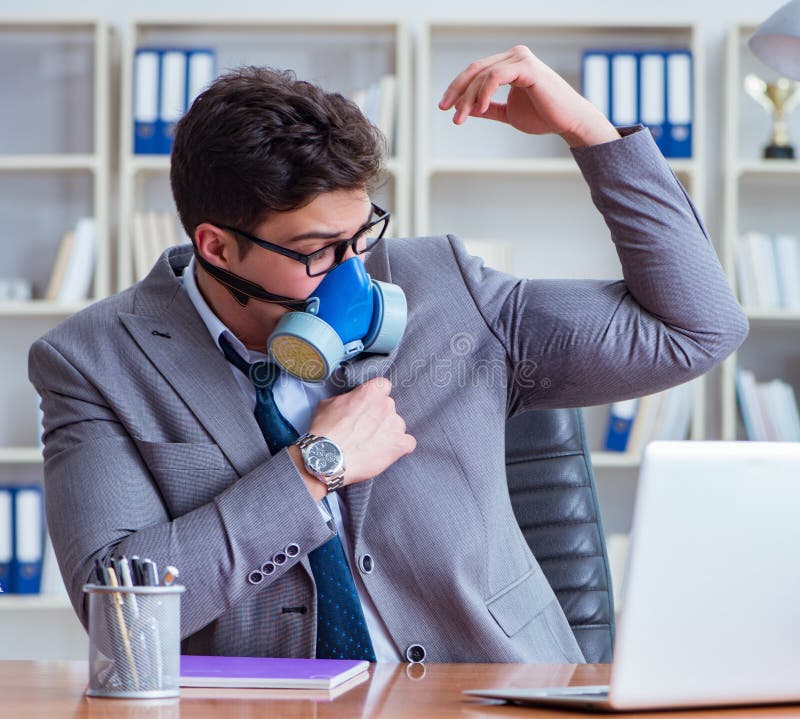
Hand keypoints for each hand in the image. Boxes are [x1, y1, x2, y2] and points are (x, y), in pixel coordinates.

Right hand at [307, 377, 415, 486]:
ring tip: (371, 445)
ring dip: (388, 432)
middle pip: (389, 407)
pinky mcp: (399, 445)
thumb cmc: (324, 431)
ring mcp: (395, 425)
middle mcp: (387, 405)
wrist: (327, 459)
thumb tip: (350, 401)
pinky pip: (408, 443)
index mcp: (371, 391)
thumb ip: (347, 398)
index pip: (383, 386)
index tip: (368, 406)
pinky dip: (400, 447)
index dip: (375, 397)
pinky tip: (386, 452)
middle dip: (379, 416)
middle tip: (364, 429)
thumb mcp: (328, 404)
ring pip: (397, 425)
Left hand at [439, 45, 619, 147]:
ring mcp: (521, 58)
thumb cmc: (542, 116)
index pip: (476, 72)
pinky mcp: (527, 67)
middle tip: (447, 111)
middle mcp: (514, 55)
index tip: (444, 107)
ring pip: (483, 75)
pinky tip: (477, 109)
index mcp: (509, 63)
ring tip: (461, 118)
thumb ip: (488, 108)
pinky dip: (483, 93)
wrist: (567, 122)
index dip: (458, 88)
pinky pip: (496, 76)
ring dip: (468, 98)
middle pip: (475, 70)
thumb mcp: (507, 112)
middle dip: (458, 92)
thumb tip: (465, 108)